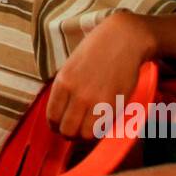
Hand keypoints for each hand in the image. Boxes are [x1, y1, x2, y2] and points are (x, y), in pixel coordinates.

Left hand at [47, 11, 155, 139]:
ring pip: (84, 134)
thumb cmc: (97, 50)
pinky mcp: (114, 104)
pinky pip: (102, 129)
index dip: (55, 126)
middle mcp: (77, 94)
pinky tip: (99, 124)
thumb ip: (65, 88)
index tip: (60, 125)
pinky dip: (99, 131)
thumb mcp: (71, 65)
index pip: (52, 117)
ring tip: (87, 129)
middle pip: (66, 130)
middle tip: (74, 130)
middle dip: (68, 133)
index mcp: (62, 82)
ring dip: (84, 136)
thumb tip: (61, 111)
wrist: (123, 39)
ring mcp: (96, 101)